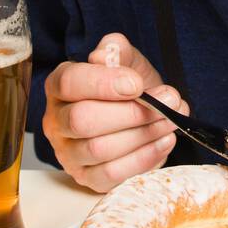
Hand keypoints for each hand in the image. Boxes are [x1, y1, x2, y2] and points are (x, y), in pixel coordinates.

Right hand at [43, 33, 189, 191]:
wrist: (142, 113)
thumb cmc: (128, 86)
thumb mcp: (126, 60)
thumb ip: (117, 50)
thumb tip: (105, 55)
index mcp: (59, 86)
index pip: (70, 83)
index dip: (104, 83)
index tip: (137, 84)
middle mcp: (56, 121)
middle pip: (82, 120)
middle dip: (131, 112)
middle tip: (167, 101)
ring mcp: (68, 153)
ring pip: (99, 149)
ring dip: (144, 134)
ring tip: (171, 119)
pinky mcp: (87, 178)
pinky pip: (111, 175)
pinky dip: (144, 157)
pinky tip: (165, 140)